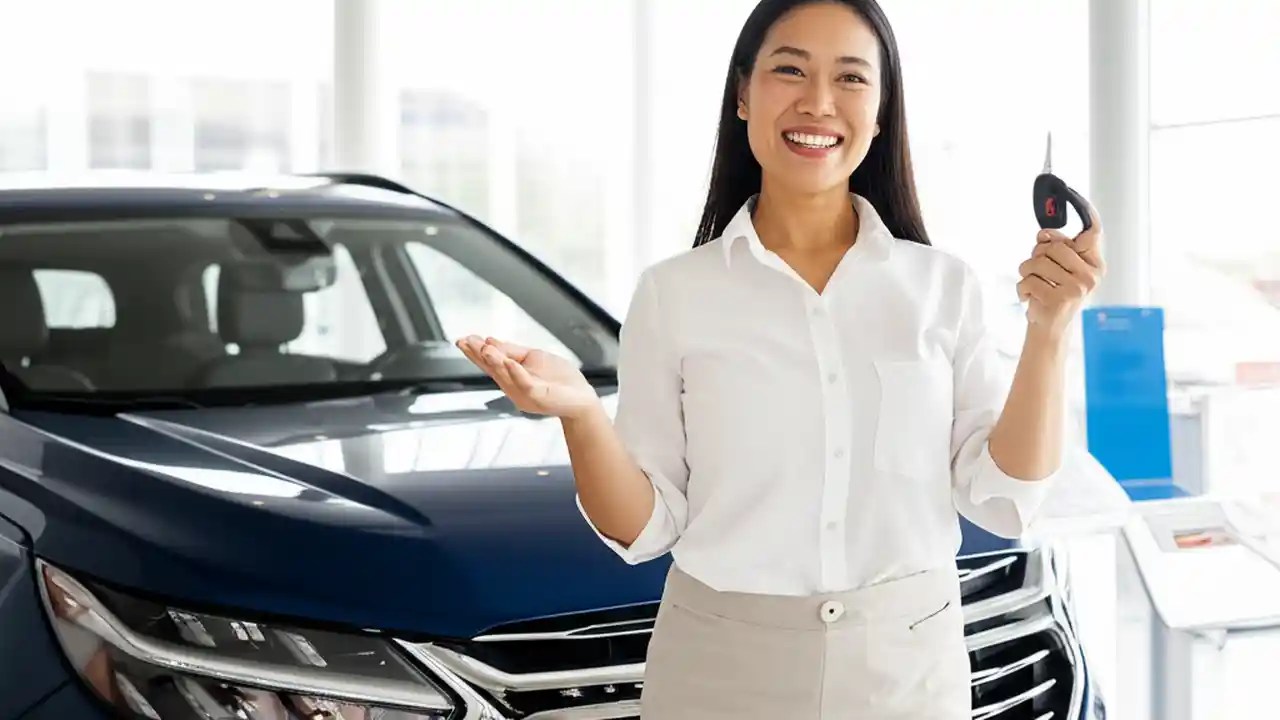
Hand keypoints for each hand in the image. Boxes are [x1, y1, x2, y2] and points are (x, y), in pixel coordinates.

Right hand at [455, 335, 600, 418]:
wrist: (580, 398)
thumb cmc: (559, 379)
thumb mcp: (533, 358)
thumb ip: (512, 351)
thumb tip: (490, 341)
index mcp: (510, 376)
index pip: (489, 363)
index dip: (474, 352)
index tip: (462, 340)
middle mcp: (512, 386)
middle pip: (492, 369)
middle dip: (478, 355)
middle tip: (465, 343)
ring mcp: (524, 392)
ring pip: (505, 375)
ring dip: (495, 361)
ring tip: (484, 348)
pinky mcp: (538, 395)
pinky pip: (525, 384)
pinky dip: (516, 373)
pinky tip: (509, 363)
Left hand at [1017, 203, 1105, 337]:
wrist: (1048, 328)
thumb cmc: (1051, 293)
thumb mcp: (1056, 269)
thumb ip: (1054, 249)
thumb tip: (1043, 235)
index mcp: (1094, 263)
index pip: (1093, 232)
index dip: (1085, 211)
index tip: (1071, 191)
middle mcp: (1091, 274)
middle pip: (1053, 245)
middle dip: (1035, 256)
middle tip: (1037, 271)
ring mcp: (1078, 287)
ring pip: (1036, 261)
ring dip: (1025, 273)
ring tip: (1032, 284)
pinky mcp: (1060, 299)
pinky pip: (1028, 280)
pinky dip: (1021, 288)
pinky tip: (1030, 298)